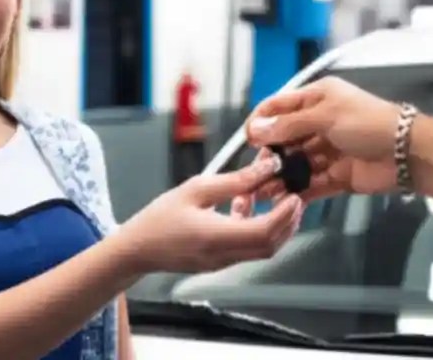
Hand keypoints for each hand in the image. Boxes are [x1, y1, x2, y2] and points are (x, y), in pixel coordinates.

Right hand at [118, 158, 302, 274]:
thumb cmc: (159, 218)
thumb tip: (265, 168)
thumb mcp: (196, 189)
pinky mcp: (220, 262)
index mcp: (216, 237)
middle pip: (271, 245)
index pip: (264, 232)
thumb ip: (234, 181)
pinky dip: (256, 228)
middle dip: (289, 221)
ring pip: (262, 248)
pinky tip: (244, 205)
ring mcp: (223, 262)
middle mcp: (224, 255)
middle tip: (293, 195)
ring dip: (275, 224)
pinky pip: (247, 247)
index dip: (286, 215)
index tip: (294, 195)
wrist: (137, 249)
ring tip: (272, 196)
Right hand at [244, 76, 402, 199]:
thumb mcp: (325, 115)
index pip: (279, 106)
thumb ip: (288, 124)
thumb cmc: (370, 123)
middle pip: (285, 138)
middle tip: (256, 171)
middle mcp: (320, 122)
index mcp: (317, 98)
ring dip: (280, 176)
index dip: (261, 121)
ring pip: (296, 163)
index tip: (247, 138)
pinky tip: (282, 199)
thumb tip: (256, 129)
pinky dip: (297, 191)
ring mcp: (328, 150)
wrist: (409, 153)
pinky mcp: (337, 175)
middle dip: (269, 154)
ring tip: (263, 190)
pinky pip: (311, 183)